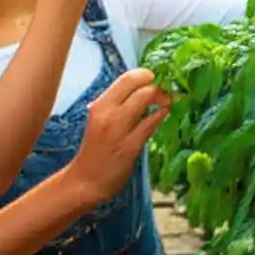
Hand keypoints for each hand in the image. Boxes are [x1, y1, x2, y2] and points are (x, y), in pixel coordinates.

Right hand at [66, 68, 170, 202]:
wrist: (87, 180)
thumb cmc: (96, 149)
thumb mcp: (100, 120)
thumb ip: (116, 105)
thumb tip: (139, 89)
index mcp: (100, 105)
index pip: (126, 78)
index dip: (145, 74)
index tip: (154, 79)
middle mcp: (108, 112)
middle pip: (139, 85)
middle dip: (157, 86)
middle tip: (164, 93)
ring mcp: (119, 128)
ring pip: (146, 99)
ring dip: (162, 98)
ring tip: (167, 103)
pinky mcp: (131, 145)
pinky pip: (151, 123)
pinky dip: (161, 115)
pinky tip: (164, 115)